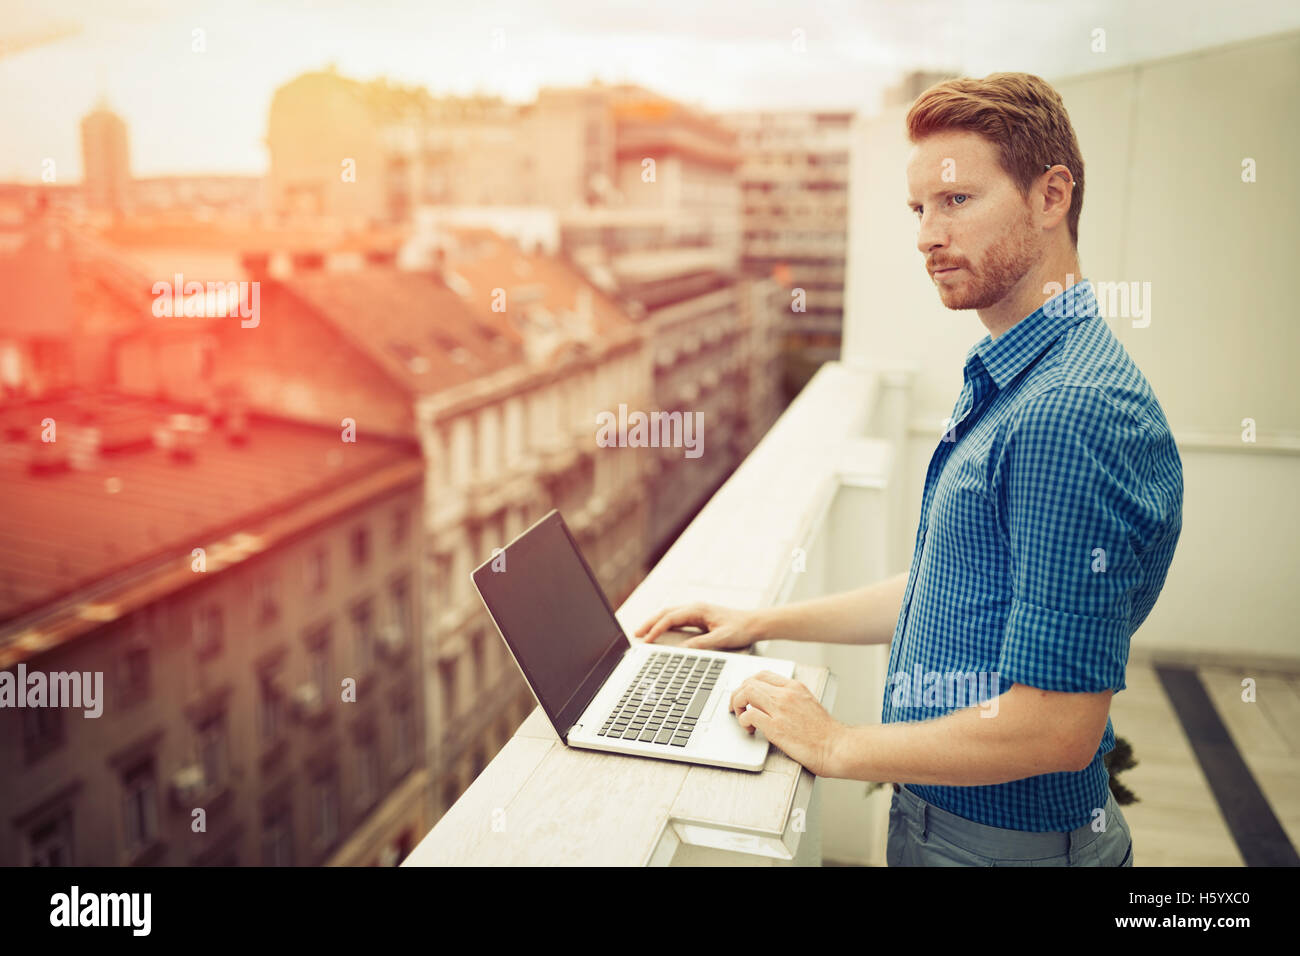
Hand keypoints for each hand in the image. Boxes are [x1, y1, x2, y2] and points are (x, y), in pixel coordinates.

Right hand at [634, 602, 759, 650]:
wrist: (754, 623)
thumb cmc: (741, 629)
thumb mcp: (721, 638)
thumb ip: (701, 643)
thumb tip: (682, 649)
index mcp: (698, 609)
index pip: (670, 617)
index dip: (656, 628)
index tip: (647, 639)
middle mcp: (695, 608)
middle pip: (666, 613)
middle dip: (649, 623)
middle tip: (636, 634)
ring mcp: (697, 612)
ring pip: (670, 614)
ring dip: (655, 622)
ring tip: (643, 632)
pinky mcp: (699, 617)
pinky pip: (677, 618)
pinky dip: (665, 623)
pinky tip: (660, 631)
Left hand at [728, 671, 843, 777]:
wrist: (836, 747)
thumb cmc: (824, 732)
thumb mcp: (808, 703)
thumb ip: (790, 698)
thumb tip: (769, 700)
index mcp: (795, 687)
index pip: (763, 675)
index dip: (748, 684)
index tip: (745, 694)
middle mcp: (786, 694)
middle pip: (750, 682)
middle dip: (738, 694)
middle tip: (737, 707)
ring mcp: (780, 710)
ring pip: (746, 693)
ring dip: (738, 705)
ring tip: (741, 717)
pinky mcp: (776, 727)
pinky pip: (749, 715)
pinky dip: (744, 721)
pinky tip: (750, 729)